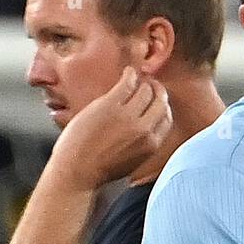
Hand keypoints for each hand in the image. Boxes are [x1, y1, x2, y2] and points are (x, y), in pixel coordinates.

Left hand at [51, 66, 171, 189]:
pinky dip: (130, 75)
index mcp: (151, 144)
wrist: (76, 171)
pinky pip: (127, 83)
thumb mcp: (133, 161)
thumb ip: (144, 143)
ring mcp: (127, 116)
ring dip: (143, 82)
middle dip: (157, 91)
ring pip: (145, 90)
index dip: (162, 106)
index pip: (166, 118)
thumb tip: (147, 127)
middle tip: (151, 84)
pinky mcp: (110, 105)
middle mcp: (144, 129)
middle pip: (160, 102)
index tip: (157, 100)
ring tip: (138, 78)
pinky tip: (128, 73)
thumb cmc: (100, 170)